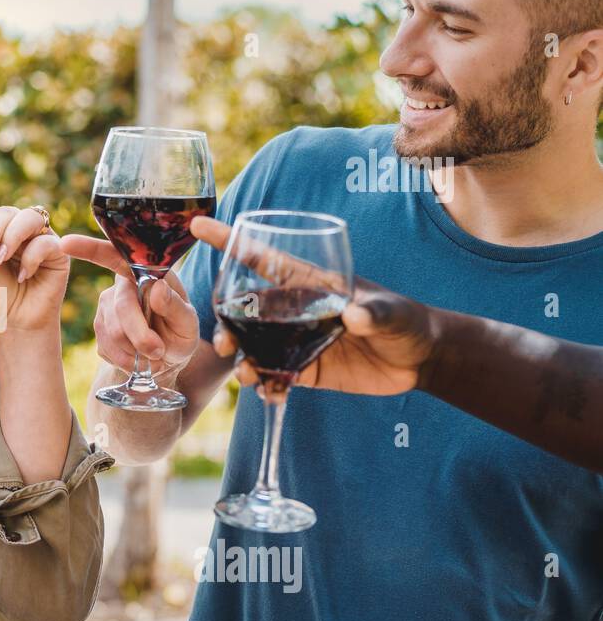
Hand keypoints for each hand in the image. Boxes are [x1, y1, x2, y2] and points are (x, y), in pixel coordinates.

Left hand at [0, 206, 68, 332]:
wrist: (16, 325)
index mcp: (0, 233)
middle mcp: (21, 232)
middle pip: (8, 212)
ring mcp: (41, 240)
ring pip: (30, 217)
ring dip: (11, 236)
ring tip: (0, 260)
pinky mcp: (59, 254)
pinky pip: (46, 241)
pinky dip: (31, 256)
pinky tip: (22, 276)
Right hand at [58, 234, 199, 376]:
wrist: (165, 359)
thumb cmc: (180, 334)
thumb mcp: (189, 323)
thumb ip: (176, 307)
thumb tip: (157, 288)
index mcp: (145, 272)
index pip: (116, 256)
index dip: (90, 249)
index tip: (65, 243)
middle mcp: (121, 285)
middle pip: (121, 307)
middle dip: (141, 335)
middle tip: (159, 352)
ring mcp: (106, 307)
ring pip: (113, 331)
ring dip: (136, 350)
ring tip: (152, 353)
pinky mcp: (98, 328)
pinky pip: (107, 347)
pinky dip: (126, 359)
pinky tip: (137, 356)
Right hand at [190, 216, 436, 395]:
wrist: (420, 362)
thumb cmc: (407, 321)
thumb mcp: (392, 313)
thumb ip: (373, 313)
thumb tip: (354, 315)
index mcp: (309, 284)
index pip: (262, 258)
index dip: (230, 241)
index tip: (199, 225)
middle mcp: (295, 310)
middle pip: (245, 311)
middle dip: (227, 326)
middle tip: (225, 344)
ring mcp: (296, 341)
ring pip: (253, 347)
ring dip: (242, 361)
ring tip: (249, 376)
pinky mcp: (305, 369)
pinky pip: (273, 377)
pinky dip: (266, 386)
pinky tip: (273, 395)